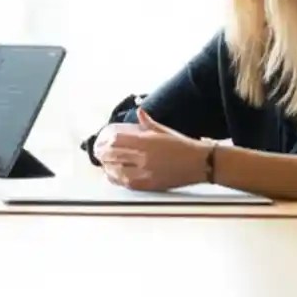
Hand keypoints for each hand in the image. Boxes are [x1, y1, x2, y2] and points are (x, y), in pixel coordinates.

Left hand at [94, 108, 208, 190]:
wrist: (199, 163)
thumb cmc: (182, 145)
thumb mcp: (164, 131)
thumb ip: (148, 123)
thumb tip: (139, 111)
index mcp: (146, 141)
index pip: (117, 140)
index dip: (105, 141)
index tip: (101, 141)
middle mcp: (144, 157)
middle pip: (114, 155)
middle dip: (103, 154)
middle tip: (97, 152)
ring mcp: (146, 172)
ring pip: (117, 171)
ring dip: (108, 167)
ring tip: (103, 164)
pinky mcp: (150, 184)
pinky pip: (127, 183)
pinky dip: (117, 179)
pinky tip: (112, 176)